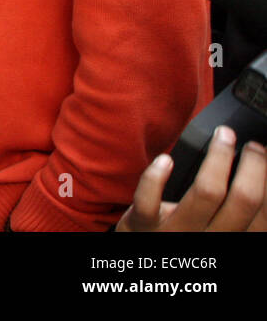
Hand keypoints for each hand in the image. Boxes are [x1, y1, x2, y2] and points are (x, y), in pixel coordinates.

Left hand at [116, 126, 266, 230]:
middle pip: (241, 201)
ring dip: (217, 158)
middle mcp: (208, 240)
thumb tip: (259, 181)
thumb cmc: (186, 237)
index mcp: (231, 240)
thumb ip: (234, 214)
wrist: (144, 261)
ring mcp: (175, 233)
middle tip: (253, 146)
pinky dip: (155, 177)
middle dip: (253, 167)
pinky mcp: (142, 226)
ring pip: (205, 193)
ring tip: (223, 136)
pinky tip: (165, 159)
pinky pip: (148, 201)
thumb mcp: (217, 232)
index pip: (262, 218)